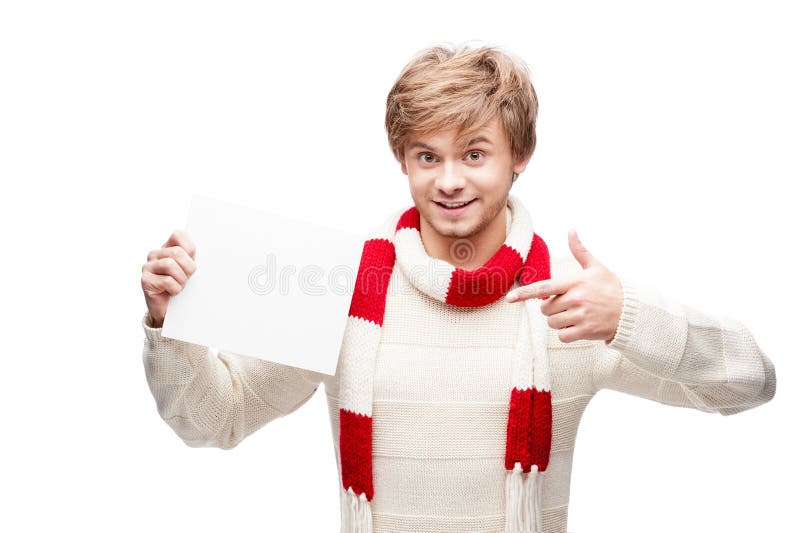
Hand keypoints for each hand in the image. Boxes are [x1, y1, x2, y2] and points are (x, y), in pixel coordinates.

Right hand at [141, 229, 196, 327]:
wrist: (169, 310)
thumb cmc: (181, 286)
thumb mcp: (189, 269)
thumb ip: (193, 256)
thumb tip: (210, 247)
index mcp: (167, 248)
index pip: (178, 235)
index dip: (189, 249)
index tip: (192, 261)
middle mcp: (155, 254)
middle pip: (177, 253)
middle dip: (188, 268)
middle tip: (187, 278)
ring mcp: (148, 267)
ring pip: (171, 265)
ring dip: (181, 279)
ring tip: (180, 285)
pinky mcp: (146, 281)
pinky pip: (167, 281)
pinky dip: (175, 289)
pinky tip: (173, 293)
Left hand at [506, 229, 622, 343]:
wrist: (632, 311)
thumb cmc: (611, 287)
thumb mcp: (596, 267)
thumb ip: (580, 251)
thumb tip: (571, 230)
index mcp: (575, 282)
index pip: (544, 288)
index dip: (525, 293)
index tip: (509, 299)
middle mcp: (576, 299)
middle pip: (545, 309)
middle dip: (552, 308)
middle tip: (569, 305)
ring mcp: (581, 315)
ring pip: (552, 323)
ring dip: (559, 321)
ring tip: (576, 315)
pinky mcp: (586, 330)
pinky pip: (563, 336)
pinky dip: (567, 333)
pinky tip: (579, 326)